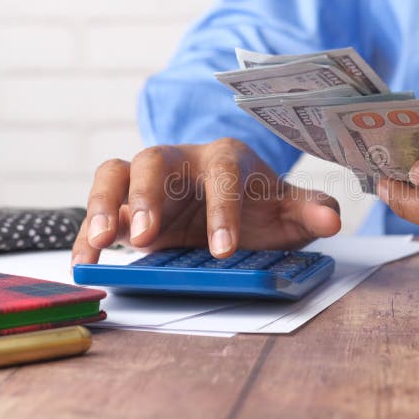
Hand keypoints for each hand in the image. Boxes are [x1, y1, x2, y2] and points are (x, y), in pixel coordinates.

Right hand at [72, 138, 340, 264]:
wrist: (229, 205)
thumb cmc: (256, 204)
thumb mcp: (285, 211)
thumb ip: (308, 210)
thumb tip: (332, 219)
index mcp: (226, 159)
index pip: (222, 173)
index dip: (222, 209)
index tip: (223, 250)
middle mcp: (182, 161)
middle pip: (155, 159)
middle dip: (148, 195)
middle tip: (145, 235)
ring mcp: (149, 181)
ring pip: (117, 172)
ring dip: (106, 203)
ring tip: (104, 240)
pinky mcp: (127, 205)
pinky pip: (100, 207)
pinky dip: (89, 231)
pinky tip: (87, 260)